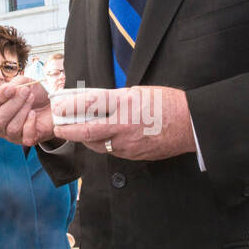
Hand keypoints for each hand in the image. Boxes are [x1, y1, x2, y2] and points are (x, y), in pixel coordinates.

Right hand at [0, 77, 55, 146]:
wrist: (53, 103)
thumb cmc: (34, 93)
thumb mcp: (23, 83)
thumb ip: (13, 85)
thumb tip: (10, 90)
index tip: (11, 88)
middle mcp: (0, 124)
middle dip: (13, 103)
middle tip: (26, 91)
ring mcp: (13, 135)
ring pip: (12, 128)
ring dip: (23, 110)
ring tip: (31, 99)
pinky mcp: (28, 140)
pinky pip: (26, 137)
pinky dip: (30, 123)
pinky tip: (34, 114)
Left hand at [52, 86, 196, 160]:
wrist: (189, 125)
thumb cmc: (167, 104)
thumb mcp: (138, 92)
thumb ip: (115, 99)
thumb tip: (95, 102)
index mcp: (125, 104)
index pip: (90, 105)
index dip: (70, 107)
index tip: (59, 106)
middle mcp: (123, 126)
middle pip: (87, 132)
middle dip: (69, 130)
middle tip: (59, 126)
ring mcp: (128, 144)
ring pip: (97, 145)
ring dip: (85, 138)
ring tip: (77, 131)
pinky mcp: (133, 155)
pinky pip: (111, 151)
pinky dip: (102, 144)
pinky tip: (101, 138)